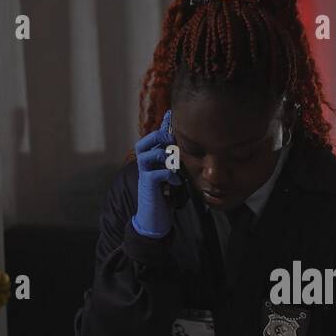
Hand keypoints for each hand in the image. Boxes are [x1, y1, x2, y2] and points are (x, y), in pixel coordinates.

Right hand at [131, 109, 181, 237]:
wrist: (155, 218)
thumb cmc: (165, 195)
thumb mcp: (172, 174)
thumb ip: (176, 161)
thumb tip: (190, 147)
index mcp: (151, 158)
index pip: (154, 137)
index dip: (163, 126)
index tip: (174, 116)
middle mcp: (145, 164)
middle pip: (146, 141)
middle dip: (161, 137)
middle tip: (174, 139)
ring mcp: (144, 175)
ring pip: (147, 154)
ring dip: (163, 154)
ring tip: (174, 160)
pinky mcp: (148, 187)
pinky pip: (155, 175)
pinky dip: (168, 175)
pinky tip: (177, 181)